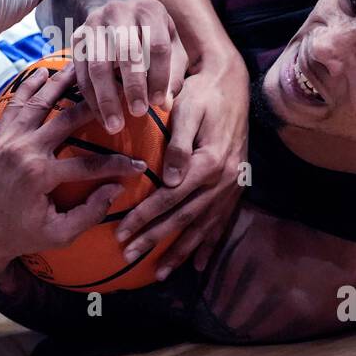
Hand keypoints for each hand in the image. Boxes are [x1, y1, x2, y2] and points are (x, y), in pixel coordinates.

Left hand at [0, 63, 147, 276]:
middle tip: (113, 89)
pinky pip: (13, 107)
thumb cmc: (20, 237)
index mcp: (40, 176)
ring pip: (36, 103)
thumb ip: (89, 213)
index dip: (117, 164)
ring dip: (58, 84)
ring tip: (77, 66)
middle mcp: (23, 152)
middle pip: (65, 119)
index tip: (138, 164)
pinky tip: (41, 73)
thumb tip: (116, 189)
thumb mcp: (58, 234)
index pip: (89, 163)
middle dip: (92, 104)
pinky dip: (27, 89)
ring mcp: (5, 142)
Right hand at [72, 0, 187, 133]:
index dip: (160, 76)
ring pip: (99, 64)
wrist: (121, 19)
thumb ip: (173, 76)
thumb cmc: (153, 40)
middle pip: (127, 51)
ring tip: (116, 125)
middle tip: (138, 113)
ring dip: (107, 97)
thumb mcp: (172, 51)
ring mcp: (94, 22)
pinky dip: (91, 98)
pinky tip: (101, 117)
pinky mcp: (77, 38)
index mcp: (150, 10)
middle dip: (133, 86)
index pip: (157, 45)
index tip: (159, 103)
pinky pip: (81, 72)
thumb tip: (165, 104)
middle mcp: (120, 10)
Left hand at [113, 48, 248, 279]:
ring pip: (203, 226)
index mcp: (208, 162)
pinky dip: (209, 244)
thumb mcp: (188, 110)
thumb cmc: (202, 93)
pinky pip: (221, 222)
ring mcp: (231, 186)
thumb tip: (170, 180)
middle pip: (183, 218)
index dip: (144, 218)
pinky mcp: (234, 186)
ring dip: (180, 252)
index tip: (120, 234)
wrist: (233, 83)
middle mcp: (222, 180)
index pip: (169, 198)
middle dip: (155, 240)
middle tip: (128, 257)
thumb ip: (179, 146)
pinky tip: (198, 265)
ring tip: (160, 272)